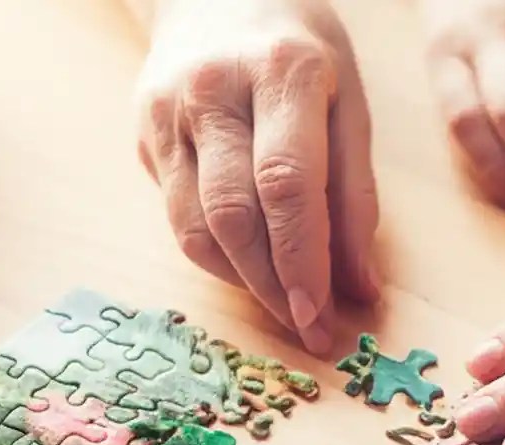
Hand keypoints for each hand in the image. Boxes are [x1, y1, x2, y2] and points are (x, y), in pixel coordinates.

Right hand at [134, 0, 380, 354]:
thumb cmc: (297, 51)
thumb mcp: (347, 103)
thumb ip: (354, 194)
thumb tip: (360, 287)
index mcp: (278, 72)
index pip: (286, 184)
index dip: (302, 260)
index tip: (323, 317)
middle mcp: (211, 92)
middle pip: (233, 214)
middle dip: (273, 286)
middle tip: (310, 332)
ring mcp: (165, 115)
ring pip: (195, 227)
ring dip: (243, 282)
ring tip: (285, 308)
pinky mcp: (144, 139)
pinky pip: (178, 218)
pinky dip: (218, 257)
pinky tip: (251, 269)